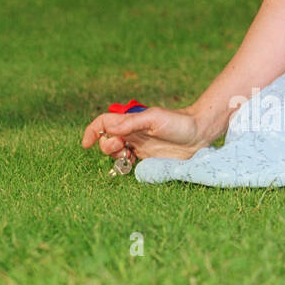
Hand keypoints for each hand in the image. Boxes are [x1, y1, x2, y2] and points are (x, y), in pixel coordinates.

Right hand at [80, 105, 210, 167]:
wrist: (198, 134)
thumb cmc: (177, 122)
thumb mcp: (154, 118)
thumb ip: (132, 123)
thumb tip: (111, 129)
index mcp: (130, 121)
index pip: (103, 123)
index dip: (92, 132)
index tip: (86, 144)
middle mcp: (131, 134)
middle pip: (106, 140)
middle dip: (107, 146)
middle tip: (121, 148)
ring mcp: (139, 147)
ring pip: (116, 153)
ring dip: (116, 157)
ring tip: (128, 157)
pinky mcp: (147, 159)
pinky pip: (129, 164)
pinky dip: (125, 166)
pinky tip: (133, 165)